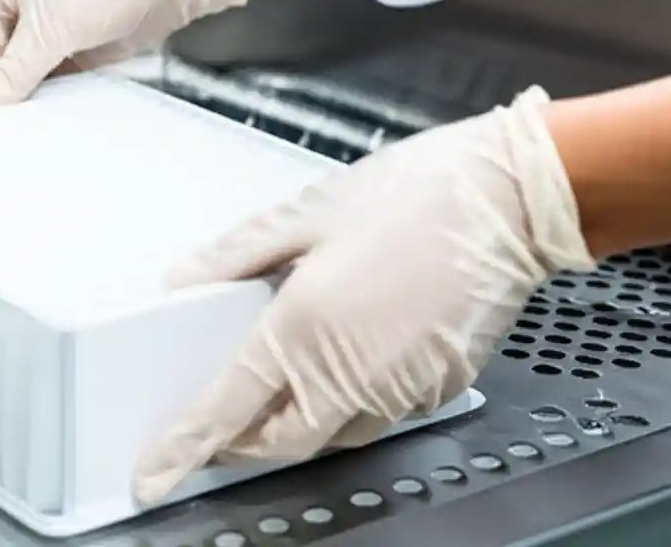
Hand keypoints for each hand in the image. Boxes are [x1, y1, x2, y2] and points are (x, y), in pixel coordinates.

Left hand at [131, 87, 594, 503]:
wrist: (518, 197)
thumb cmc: (420, 194)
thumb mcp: (310, 211)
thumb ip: (239, 253)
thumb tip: (187, 277)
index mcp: (305, 328)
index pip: (226, 409)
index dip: (182, 448)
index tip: (152, 476)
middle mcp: (350, 373)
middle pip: (278, 442)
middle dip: (238, 446)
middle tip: (214, 428)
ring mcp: (399, 387)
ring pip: (330, 437)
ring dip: (293, 428)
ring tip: (273, 394)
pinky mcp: (438, 386)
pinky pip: (376, 417)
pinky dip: (344, 407)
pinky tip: (338, 368)